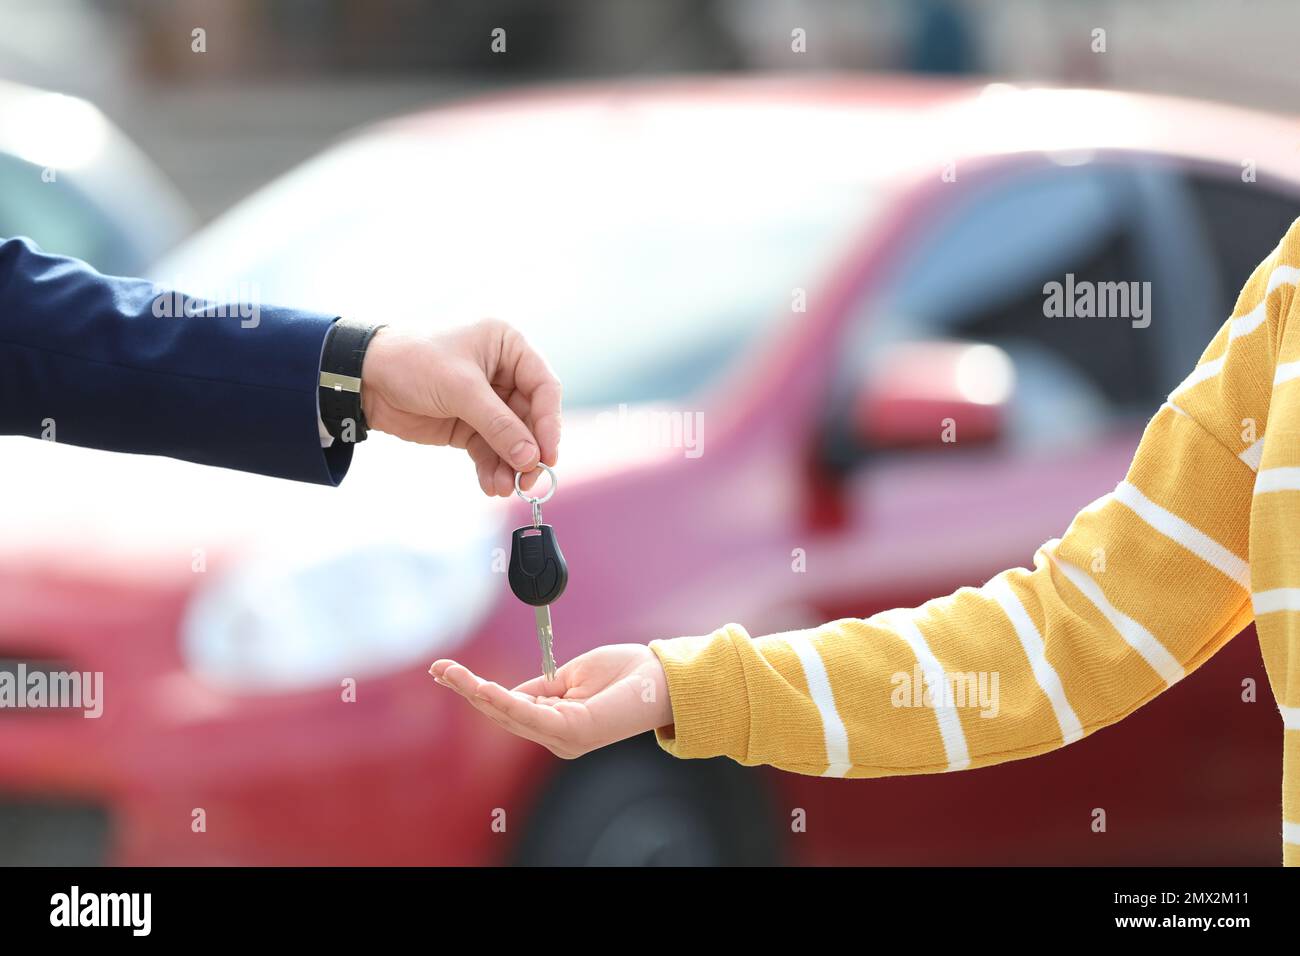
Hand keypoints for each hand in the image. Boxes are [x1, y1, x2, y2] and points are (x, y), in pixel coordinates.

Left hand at [360, 319, 561, 495]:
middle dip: (528, 451)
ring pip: (511, 438)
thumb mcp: (460, 389)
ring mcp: (486, 400)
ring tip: (505, 487)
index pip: (544, 387)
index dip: (549, 422)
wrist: (364, 377)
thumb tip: (531, 458)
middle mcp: (502, 372)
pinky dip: (492, 468)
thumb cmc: (412, 361)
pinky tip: (491, 484)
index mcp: (507, 346)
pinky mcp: (468, 423)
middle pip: (530, 418)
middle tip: (529, 479)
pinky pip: (489, 449)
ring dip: (510, 465)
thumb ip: (499, 425)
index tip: (548, 455)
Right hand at [429, 644, 672, 758]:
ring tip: (450, 673)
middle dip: (467, 690)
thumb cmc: (626, 674)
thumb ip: (542, 686)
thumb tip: (511, 691)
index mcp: (557, 723)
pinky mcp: (572, 732)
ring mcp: (564, 738)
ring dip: (476, 692)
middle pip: (501, 713)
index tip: (447, 670)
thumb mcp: (573, 675)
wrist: (663, 677)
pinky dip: (503, 700)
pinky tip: (482, 688)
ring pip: (509, 713)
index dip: (477, 690)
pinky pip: (529, 715)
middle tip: (438, 668)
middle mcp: (557, 737)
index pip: (508, 708)